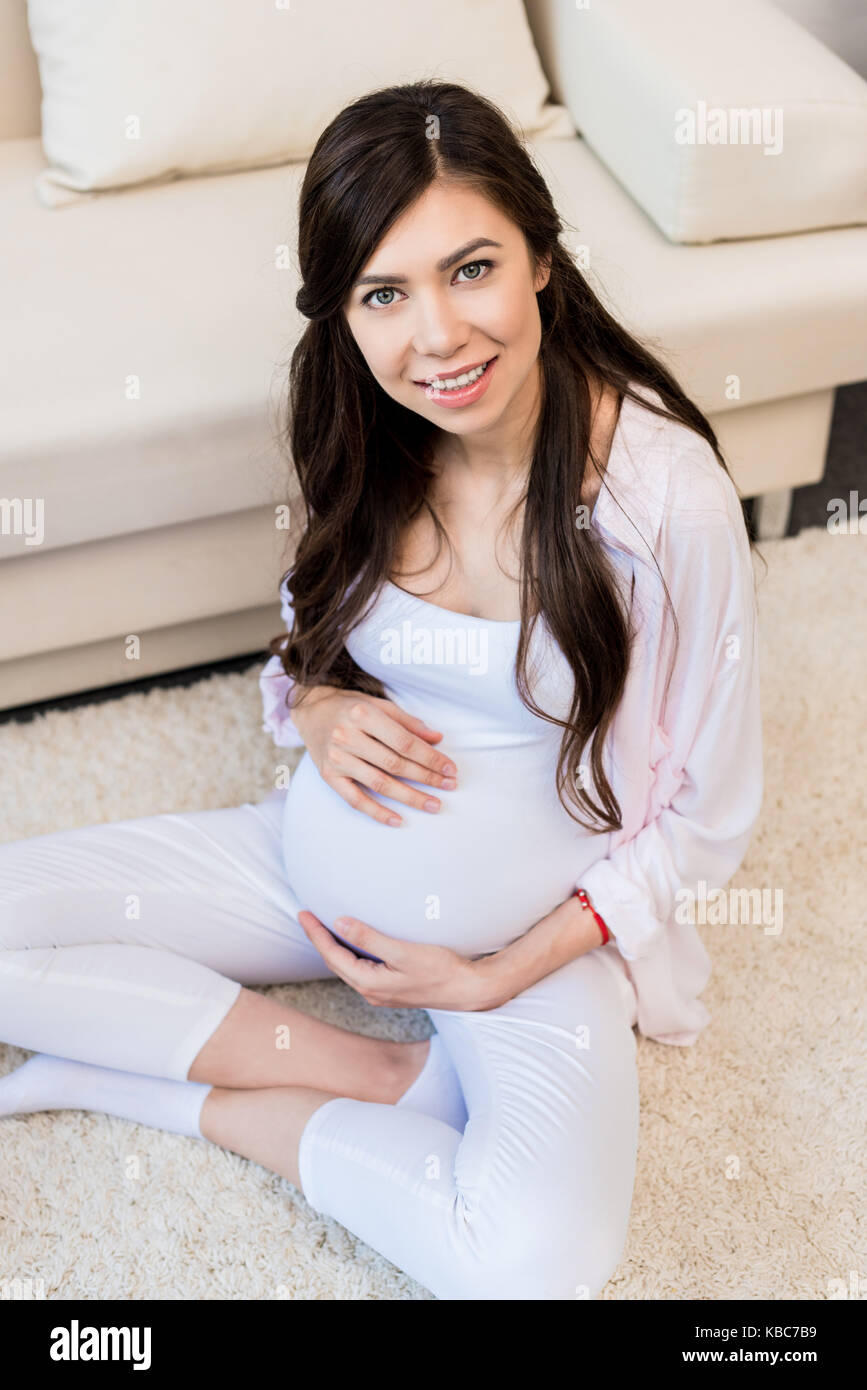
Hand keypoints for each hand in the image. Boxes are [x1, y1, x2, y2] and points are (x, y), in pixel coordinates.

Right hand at [292, 690, 458, 828]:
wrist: (312, 710)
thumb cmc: (350, 707)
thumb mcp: (379, 705)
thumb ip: (408, 723)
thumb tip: (437, 739)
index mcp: (363, 714)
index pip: (405, 742)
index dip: (430, 758)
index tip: (450, 768)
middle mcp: (347, 736)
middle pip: (395, 764)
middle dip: (427, 777)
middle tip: (450, 786)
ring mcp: (337, 758)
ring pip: (380, 783)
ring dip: (410, 797)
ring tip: (433, 804)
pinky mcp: (328, 775)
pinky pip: (355, 799)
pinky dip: (377, 812)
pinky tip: (397, 820)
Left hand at [296, 910, 497, 1010]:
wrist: (466, 990)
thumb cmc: (439, 970)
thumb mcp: (403, 952)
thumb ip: (370, 939)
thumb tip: (340, 924)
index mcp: (369, 983)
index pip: (332, 955)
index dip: (316, 934)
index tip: (304, 914)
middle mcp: (371, 991)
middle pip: (335, 962)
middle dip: (319, 940)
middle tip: (307, 916)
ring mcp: (380, 992)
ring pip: (347, 967)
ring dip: (333, 947)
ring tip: (322, 927)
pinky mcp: (391, 988)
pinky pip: (360, 968)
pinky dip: (350, 953)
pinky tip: (352, 942)